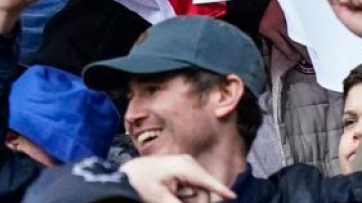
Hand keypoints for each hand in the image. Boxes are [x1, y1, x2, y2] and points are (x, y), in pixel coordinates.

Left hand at [117, 157, 237, 202]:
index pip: (207, 181)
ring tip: (171, 195)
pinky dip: (187, 194)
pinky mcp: (185, 170)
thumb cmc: (142, 183)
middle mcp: (189, 163)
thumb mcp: (160, 198)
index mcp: (184, 166)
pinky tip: (175, 193)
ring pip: (200, 189)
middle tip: (177, 198)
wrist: (129, 173)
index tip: (232, 196)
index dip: (220, 190)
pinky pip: (194, 186)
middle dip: (196, 200)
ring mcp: (188, 166)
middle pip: (205, 189)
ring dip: (190, 198)